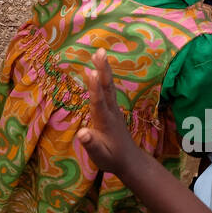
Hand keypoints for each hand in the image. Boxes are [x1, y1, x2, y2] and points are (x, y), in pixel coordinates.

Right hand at [77, 49, 140, 175]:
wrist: (129, 160)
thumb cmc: (112, 159)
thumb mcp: (100, 156)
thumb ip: (91, 145)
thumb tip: (81, 133)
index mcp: (105, 122)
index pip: (98, 102)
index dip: (94, 88)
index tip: (91, 72)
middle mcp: (110, 112)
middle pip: (106, 88)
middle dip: (103, 69)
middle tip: (100, 52)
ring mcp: (113, 109)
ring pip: (108, 86)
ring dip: (104, 69)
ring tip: (99, 53)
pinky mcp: (112, 109)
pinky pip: (107, 89)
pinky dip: (103, 77)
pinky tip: (99, 68)